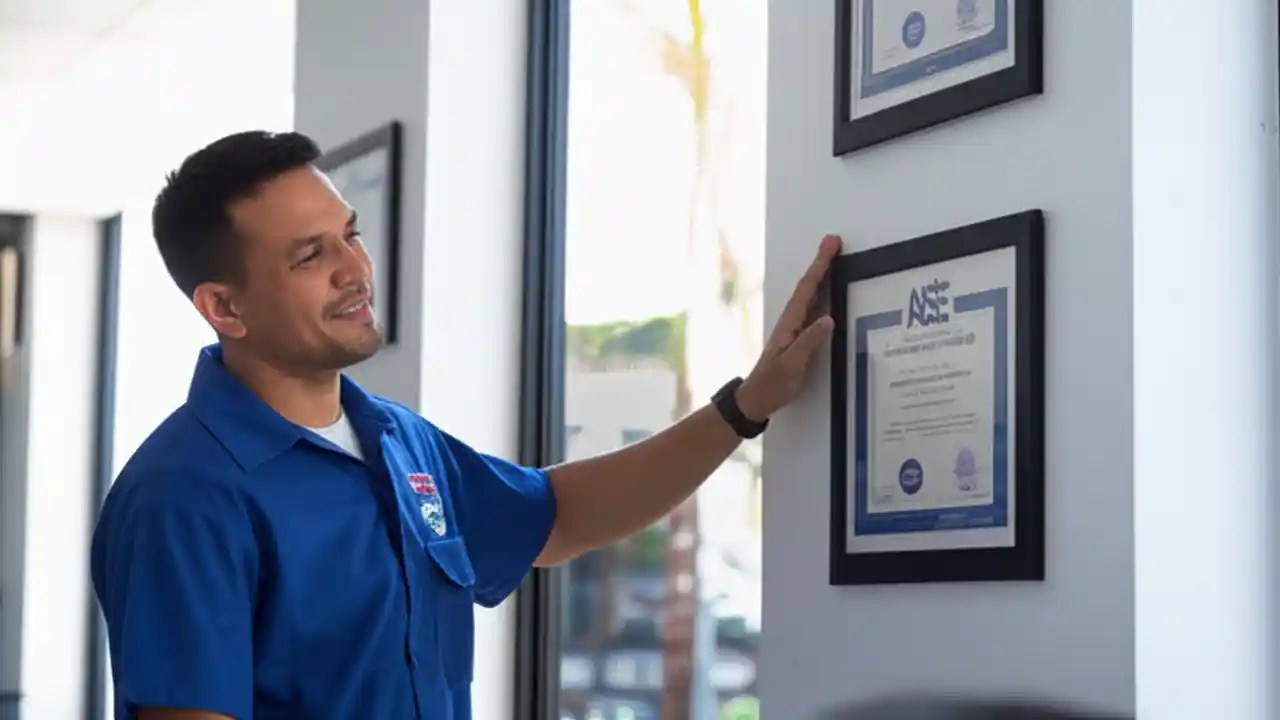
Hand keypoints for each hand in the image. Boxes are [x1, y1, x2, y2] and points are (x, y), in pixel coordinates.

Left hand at [736, 234, 841, 420]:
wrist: (757, 398)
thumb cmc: (773, 383)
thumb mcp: (792, 365)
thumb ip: (809, 342)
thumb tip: (828, 318)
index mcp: (790, 323)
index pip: (808, 288)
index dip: (820, 266)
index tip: (830, 245)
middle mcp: (792, 320)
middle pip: (809, 285)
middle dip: (822, 262)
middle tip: (834, 241)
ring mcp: (794, 327)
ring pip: (811, 294)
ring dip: (821, 274)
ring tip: (833, 256)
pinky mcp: (798, 336)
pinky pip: (812, 307)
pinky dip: (821, 292)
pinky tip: (827, 290)